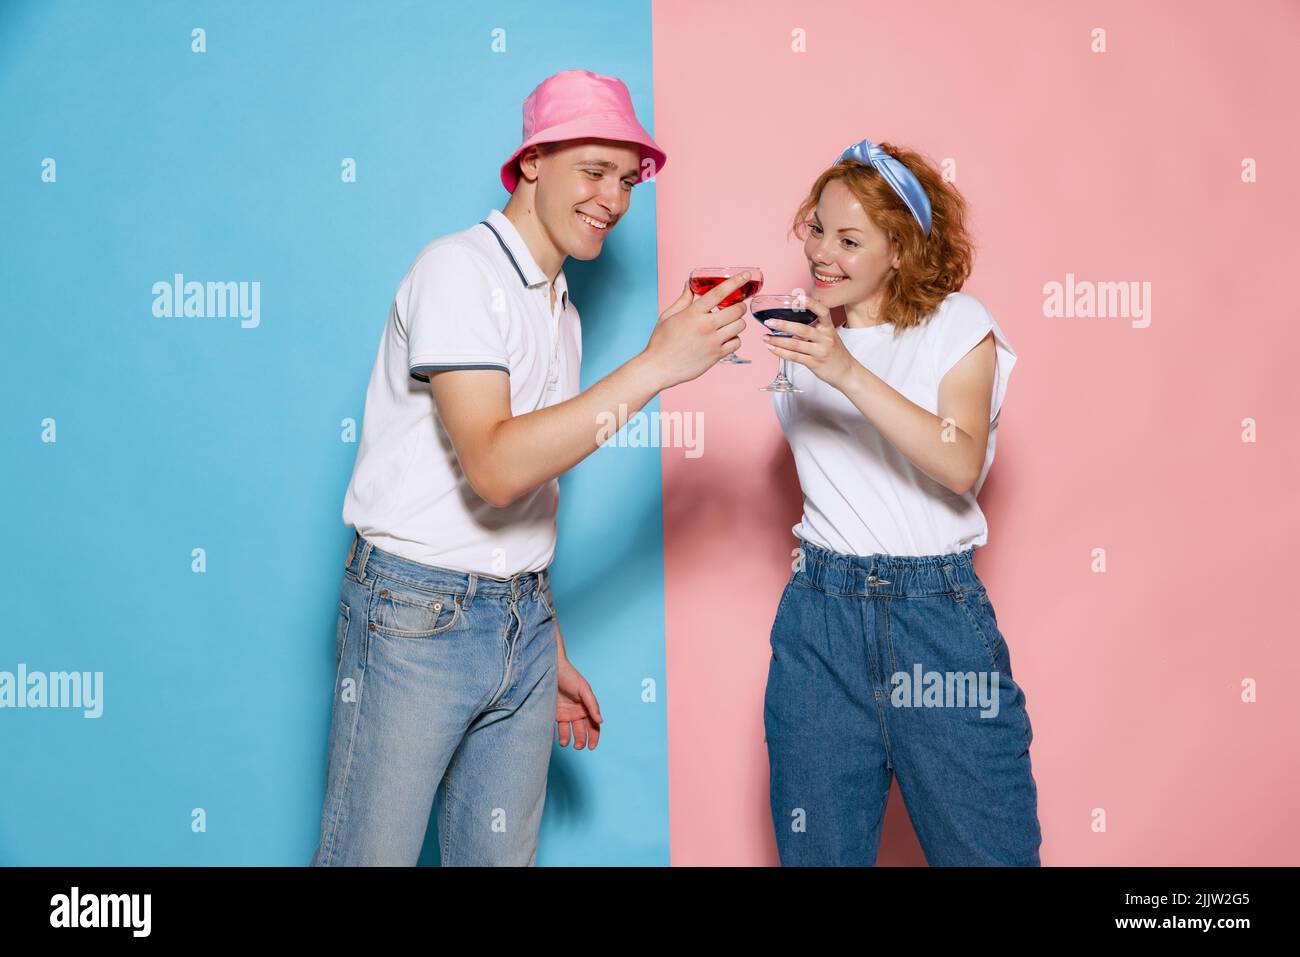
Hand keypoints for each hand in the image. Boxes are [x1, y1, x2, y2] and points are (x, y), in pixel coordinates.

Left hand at [556, 652, 601, 749]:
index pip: (593, 726)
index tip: (592, 747)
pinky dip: (551, 735)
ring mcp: (563, 714)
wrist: (551, 667)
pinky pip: (552, 727)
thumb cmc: (569, 675)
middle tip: (578, 746)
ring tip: (564, 743)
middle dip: (580, 741)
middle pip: (581, 732)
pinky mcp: (551, 713)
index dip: (594, 737)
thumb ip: (592, 705)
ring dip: (566, 739)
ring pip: (566, 732)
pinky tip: (551, 740)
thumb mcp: (583, 689)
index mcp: (586, 708)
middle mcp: (576, 713)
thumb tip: (600, 721)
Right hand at [641, 273, 749, 388]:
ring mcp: (713, 342)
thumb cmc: (660, 342)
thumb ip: (683, 300)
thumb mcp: (668, 316)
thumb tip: (689, 285)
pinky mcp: (716, 355)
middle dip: (739, 306)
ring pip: (740, 326)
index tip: (746, 275)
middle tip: (734, 307)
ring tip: (728, 324)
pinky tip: (725, 338)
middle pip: (737, 310)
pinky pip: (736, 343)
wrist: (658, 368)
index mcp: (693, 313)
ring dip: (737, 322)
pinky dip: (734, 339)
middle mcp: (705, 326)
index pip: (719, 293)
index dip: (735, 281)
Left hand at [761, 296, 857, 389]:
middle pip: (802, 329)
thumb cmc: (835, 353)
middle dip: (783, 324)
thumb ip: (814, 329)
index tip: (798, 298)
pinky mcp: (815, 364)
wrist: (847, 373)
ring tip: (765, 337)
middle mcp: (825, 338)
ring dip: (777, 340)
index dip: (811, 304)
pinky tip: (772, 348)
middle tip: (769, 321)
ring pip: (795, 344)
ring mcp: (820, 351)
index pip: (822, 312)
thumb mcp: (829, 337)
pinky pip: (794, 357)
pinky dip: (780, 352)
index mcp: (829, 328)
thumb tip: (791, 322)